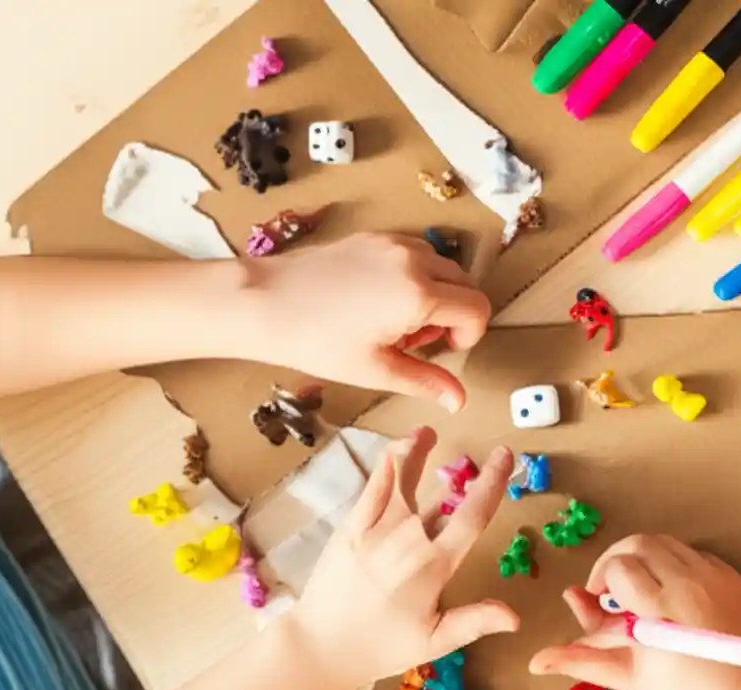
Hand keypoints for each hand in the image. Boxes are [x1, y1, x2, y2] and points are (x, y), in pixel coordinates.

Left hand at [245, 233, 491, 411]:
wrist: (264, 303)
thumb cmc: (314, 339)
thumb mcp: (376, 369)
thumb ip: (426, 381)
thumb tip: (458, 400)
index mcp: (418, 295)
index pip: (476, 308)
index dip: (469, 335)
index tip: (443, 349)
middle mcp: (413, 260)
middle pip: (464, 284)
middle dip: (452, 314)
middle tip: (414, 339)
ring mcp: (393, 243)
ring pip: (441, 266)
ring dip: (435, 293)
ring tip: (396, 318)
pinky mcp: (375, 236)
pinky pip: (415, 253)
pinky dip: (414, 275)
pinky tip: (379, 298)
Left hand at [289, 426, 517, 689]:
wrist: (319, 647)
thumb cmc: (380, 647)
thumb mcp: (433, 641)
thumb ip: (474, 621)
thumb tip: (516, 617)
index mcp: (432, 566)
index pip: (471, 516)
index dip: (492, 483)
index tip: (505, 458)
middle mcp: (405, 541)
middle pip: (442, 496)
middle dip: (470, 474)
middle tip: (492, 454)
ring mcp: (375, 530)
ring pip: (401, 481)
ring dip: (417, 453)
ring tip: (428, 432)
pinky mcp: (350, 528)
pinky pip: (371, 488)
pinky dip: (385, 465)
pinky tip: (395, 450)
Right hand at [529, 535, 740, 689]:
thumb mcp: (629, 675)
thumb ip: (583, 659)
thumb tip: (537, 660)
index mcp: (660, 607)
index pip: (618, 567)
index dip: (601, 579)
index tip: (599, 599)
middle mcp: (688, 583)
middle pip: (639, 542)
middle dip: (618, 558)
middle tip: (612, 585)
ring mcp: (714, 576)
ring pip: (666, 542)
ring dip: (645, 557)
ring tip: (640, 588)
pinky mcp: (731, 576)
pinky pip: (694, 553)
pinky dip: (675, 563)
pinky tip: (671, 591)